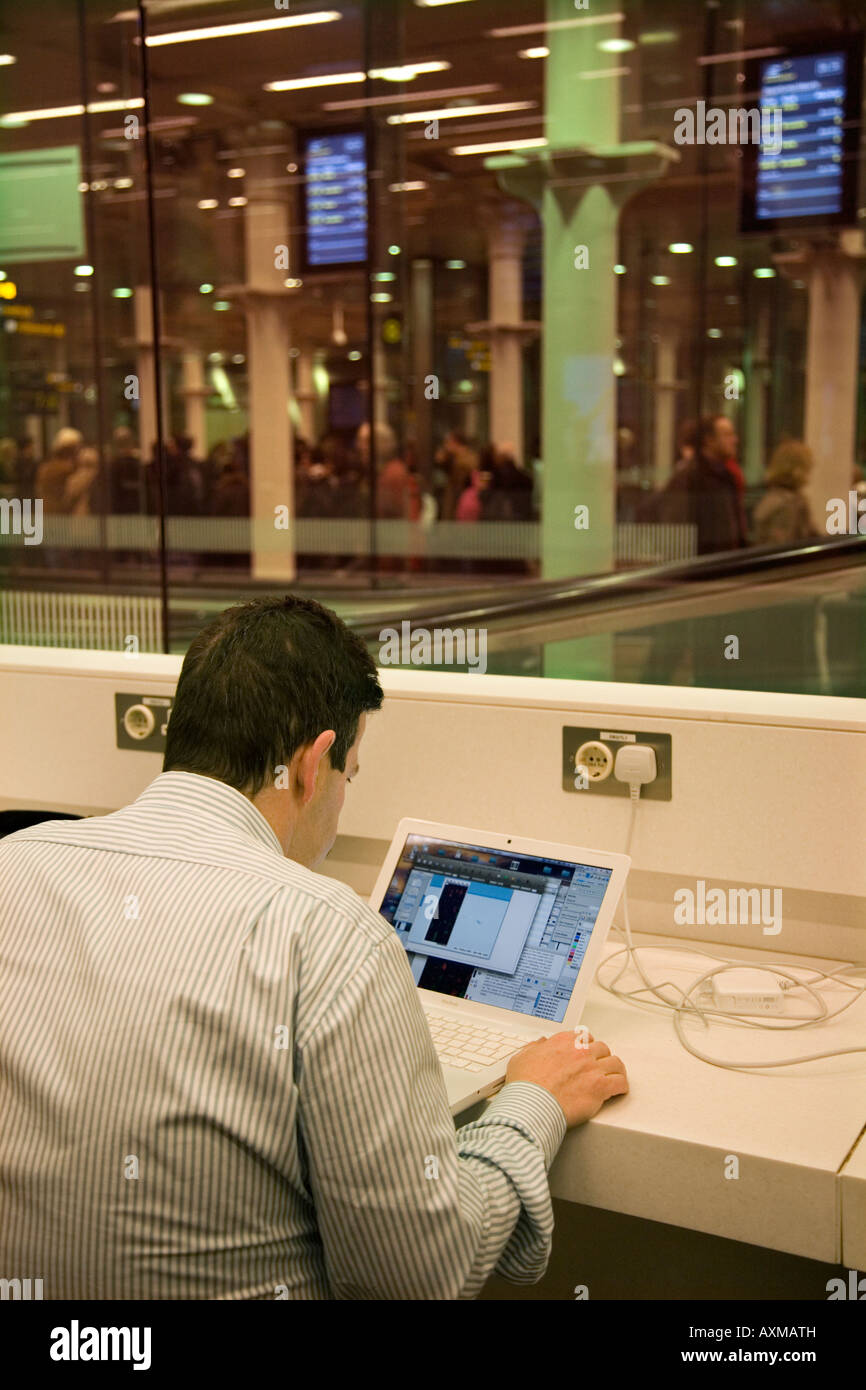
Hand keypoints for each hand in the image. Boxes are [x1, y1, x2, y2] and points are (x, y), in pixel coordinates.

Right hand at [505, 1030, 627, 1127]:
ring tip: (614, 1076)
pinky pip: (620, 1082)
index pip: (584, 1037)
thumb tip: (540, 1043)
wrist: (532, 1104)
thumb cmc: (525, 1085)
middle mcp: (581, 1052)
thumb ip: (534, 1047)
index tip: (585, 1054)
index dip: (586, 1046)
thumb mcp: (521, 1057)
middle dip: (601, 1057)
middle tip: (599, 1067)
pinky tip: (619, 1089)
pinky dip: (621, 1085)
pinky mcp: (600, 1087)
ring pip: (615, 1063)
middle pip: (602, 1048)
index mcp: (563, 1041)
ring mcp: (592, 1069)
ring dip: (615, 1070)